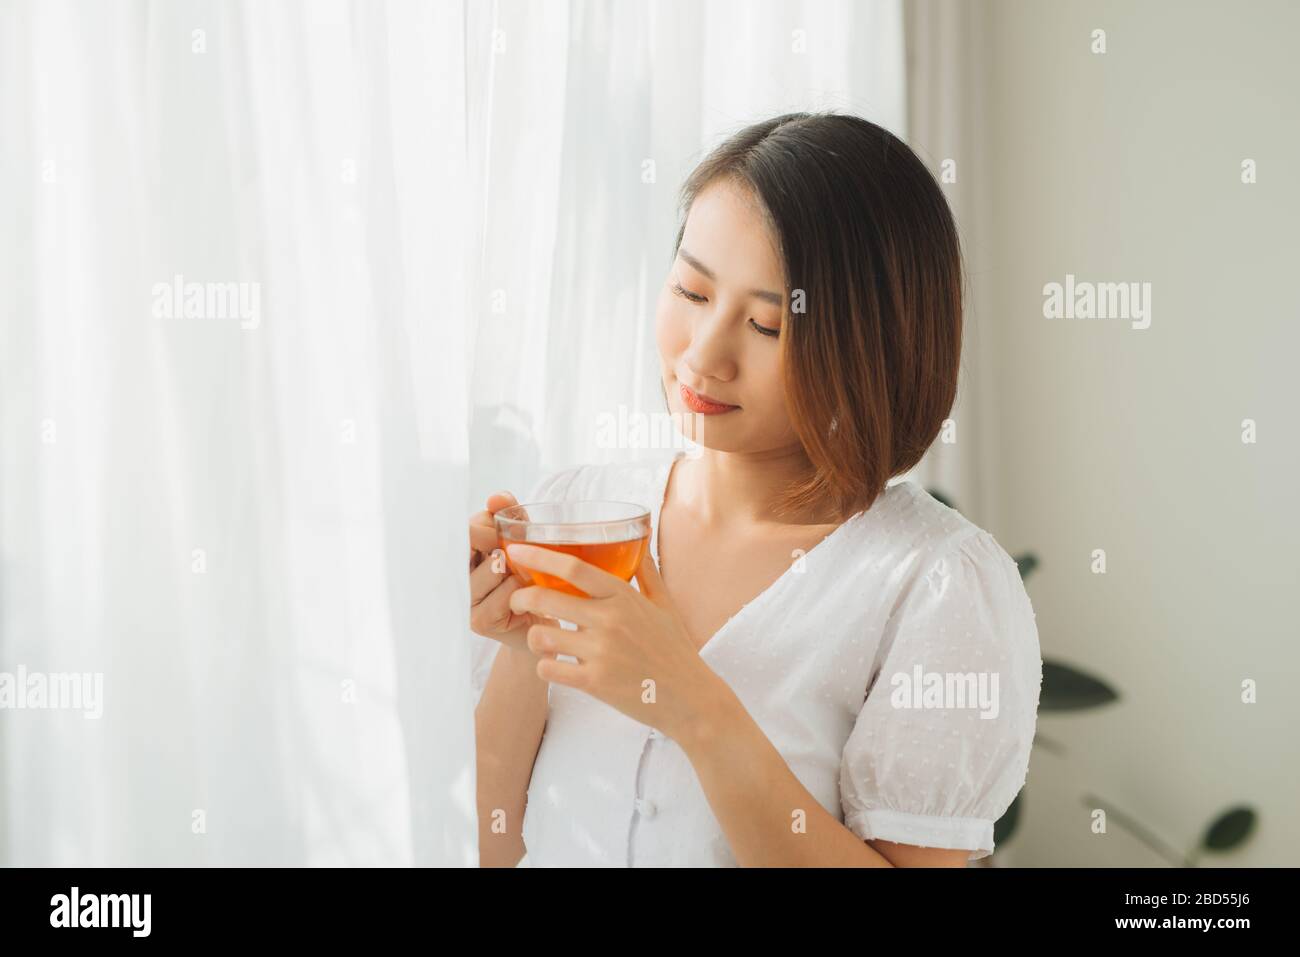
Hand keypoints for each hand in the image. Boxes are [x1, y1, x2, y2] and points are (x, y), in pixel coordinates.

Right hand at [468, 492, 538, 652]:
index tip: (503, 534)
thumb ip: (510, 515)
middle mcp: (452, 576)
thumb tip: (496, 498)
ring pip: (494, 565)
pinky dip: (523, 589)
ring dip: (517, 568)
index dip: (489, 525)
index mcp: (458, 554)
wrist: (538, 623)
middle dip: (501, 542)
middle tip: (515, 555)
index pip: (467, 526)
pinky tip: (525, 597)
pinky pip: (506, 592)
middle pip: (472, 540)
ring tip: (523, 577)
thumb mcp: (521, 540)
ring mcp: (463, 600)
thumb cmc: (526, 576)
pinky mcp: (478, 621)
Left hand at [505, 541, 731, 744]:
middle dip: (521, 597)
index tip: (518, 550)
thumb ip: (647, 574)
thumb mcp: (665, 605)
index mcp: (624, 597)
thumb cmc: (676, 650)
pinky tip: (554, 664)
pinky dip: (545, 665)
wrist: (689, 699)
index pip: (574, 569)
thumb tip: (640, 543)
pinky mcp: (594, 682)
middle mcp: (610, 621)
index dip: (540, 556)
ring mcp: (601, 652)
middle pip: (546, 599)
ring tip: (540, 637)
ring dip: (534, 635)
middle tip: (517, 600)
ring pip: (541, 635)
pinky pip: (548, 669)